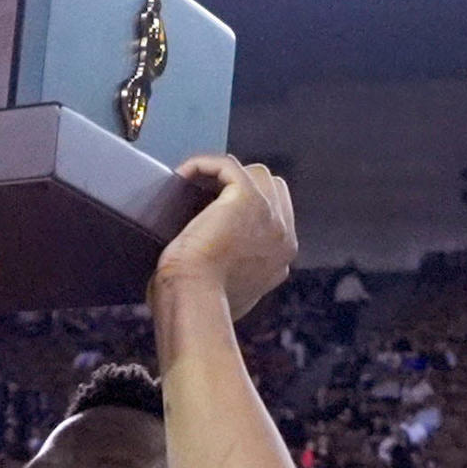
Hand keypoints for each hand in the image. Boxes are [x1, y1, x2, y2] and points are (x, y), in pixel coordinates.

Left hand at [152, 153, 296, 322]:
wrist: (195, 299)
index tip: (214, 208)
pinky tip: (183, 173)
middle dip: (241, 186)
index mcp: (282, 257)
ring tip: (195, 183)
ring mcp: (270, 215)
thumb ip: (239, 274)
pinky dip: (204, 164)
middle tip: (204, 193)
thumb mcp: (230, 293)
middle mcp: (283, 235)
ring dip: (226, 174)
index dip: (245, 206)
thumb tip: (222, 263)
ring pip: (255, 173)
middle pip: (271, 188)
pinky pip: (227, 165)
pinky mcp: (246, 198)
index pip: (275, 214)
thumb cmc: (201, 303)